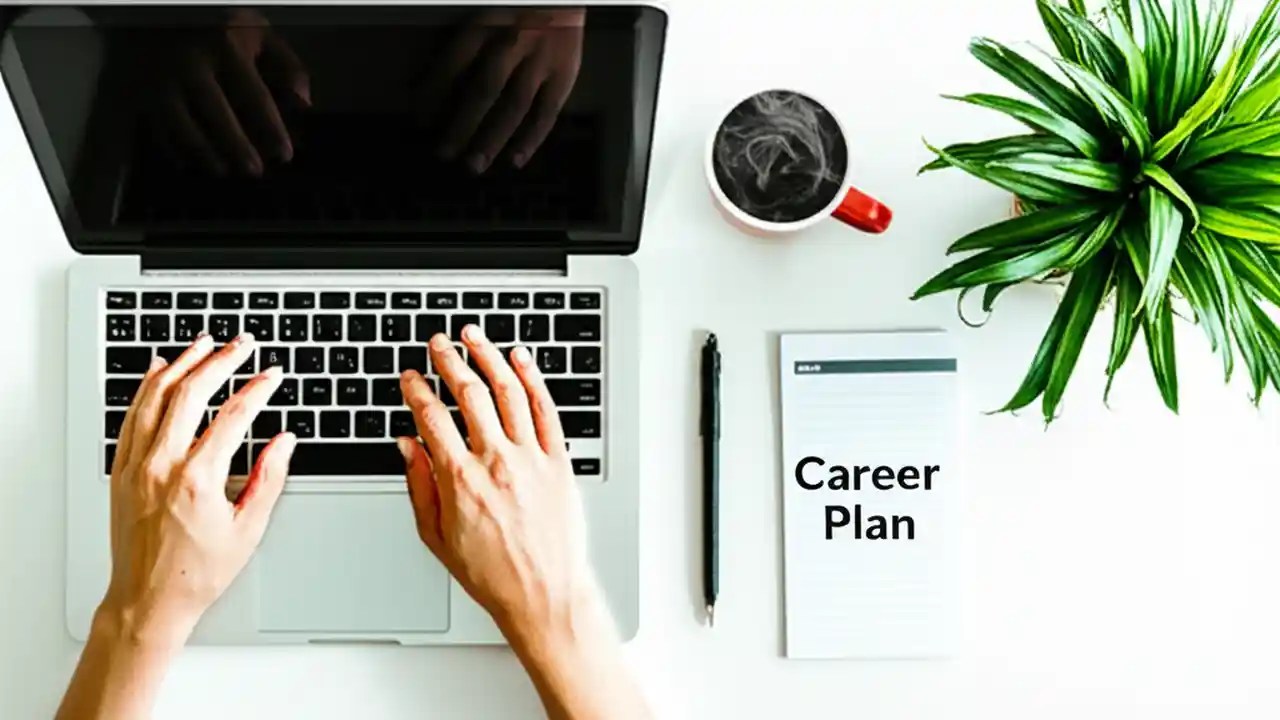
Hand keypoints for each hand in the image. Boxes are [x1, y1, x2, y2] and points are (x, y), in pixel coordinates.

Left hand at [100, 333, 295, 644]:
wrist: (148, 600)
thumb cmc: (197, 574)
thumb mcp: (248, 529)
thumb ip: (270, 479)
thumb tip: (285, 441)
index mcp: (198, 480)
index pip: (233, 415)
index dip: (258, 388)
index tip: (271, 375)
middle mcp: (162, 466)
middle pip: (192, 392)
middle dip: (222, 360)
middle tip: (242, 344)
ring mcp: (136, 466)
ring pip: (157, 396)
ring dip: (183, 363)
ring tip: (204, 344)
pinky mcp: (121, 471)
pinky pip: (132, 416)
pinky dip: (146, 387)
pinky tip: (159, 370)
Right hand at [150, 8, 309, 175]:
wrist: (157, 7)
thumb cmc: (217, 25)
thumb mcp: (258, 32)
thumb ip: (287, 65)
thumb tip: (303, 104)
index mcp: (226, 47)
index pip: (255, 97)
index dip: (271, 130)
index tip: (284, 155)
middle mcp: (191, 63)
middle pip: (218, 118)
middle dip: (239, 149)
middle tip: (254, 171)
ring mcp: (160, 78)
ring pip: (182, 128)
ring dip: (206, 155)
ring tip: (223, 170)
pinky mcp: (140, 90)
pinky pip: (157, 129)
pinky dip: (174, 151)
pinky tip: (190, 163)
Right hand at [397, 327, 598, 634]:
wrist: (544, 595)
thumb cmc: (492, 574)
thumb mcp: (436, 537)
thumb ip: (419, 485)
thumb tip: (407, 446)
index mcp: (460, 480)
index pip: (431, 418)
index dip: (416, 390)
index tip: (410, 377)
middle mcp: (496, 462)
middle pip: (468, 394)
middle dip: (449, 361)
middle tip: (439, 343)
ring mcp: (531, 459)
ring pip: (508, 392)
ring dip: (488, 357)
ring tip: (474, 337)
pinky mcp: (559, 463)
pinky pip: (546, 410)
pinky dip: (533, 380)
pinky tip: (521, 360)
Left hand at [419, 9, 584, 172]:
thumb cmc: (516, 5)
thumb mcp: (484, 10)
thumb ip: (464, 40)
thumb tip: (423, 80)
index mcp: (488, 22)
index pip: (455, 62)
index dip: (434, 92)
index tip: (419, 119)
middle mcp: (514, 43)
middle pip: (484, 88)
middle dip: (461, 124)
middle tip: (443, 153)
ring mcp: (541, 61)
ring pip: (515, 104)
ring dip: (492, 138)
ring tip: (473, 165)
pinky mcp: (565, 75)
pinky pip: (548, 112)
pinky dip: (532, 139)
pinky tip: (515, 160)